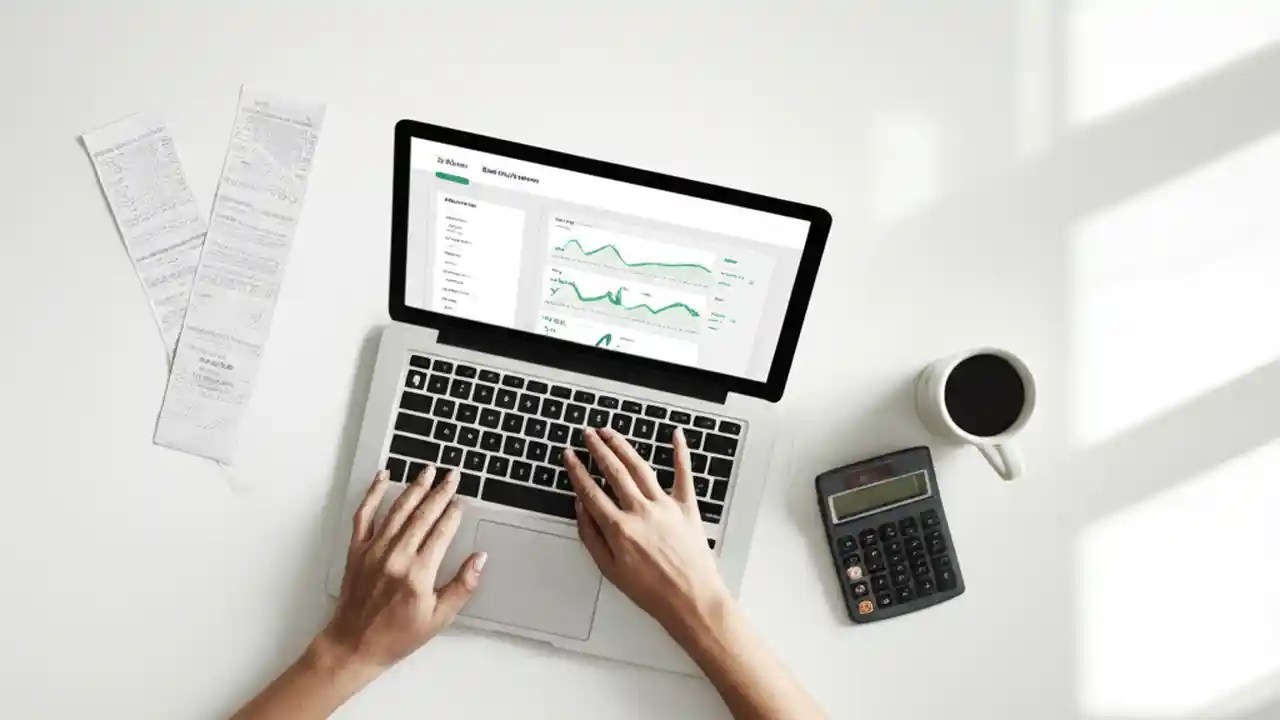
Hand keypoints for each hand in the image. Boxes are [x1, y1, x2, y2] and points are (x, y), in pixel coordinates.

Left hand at [318, 466, 486, 671]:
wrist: (354, 644)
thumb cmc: (396, 635)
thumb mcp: (439, 618)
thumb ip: (462, 586)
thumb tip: (480, 559)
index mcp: (418, 574)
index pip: (441, 532)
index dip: (453, 513)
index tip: (461, 501)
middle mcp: (396, 556)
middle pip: (423, 515)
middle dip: (440, 492)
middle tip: (452, 475)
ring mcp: (374, 550)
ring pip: (398, 509)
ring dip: (415, 487)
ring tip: (427, 470)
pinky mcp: (357, 550)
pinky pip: (365, 515)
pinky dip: (373, 493)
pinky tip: (383, 478)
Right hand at [563, 426, 729, 634]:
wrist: (691, 600)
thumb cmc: (653, 591)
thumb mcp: (610, 570)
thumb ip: (591, 536)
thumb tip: (581, 507)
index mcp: (619, 528)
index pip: (591, 491)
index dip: (577, 470)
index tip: (569, 455)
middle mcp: (640, 512)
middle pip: (614, 471)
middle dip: (597, 449)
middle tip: (588, 434)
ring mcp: (665, 506)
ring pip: (640, 467)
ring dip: (623, 446)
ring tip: (611, 433)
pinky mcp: (687, 507)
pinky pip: (684, 474)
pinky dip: (681, 452)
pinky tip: (676, 435)